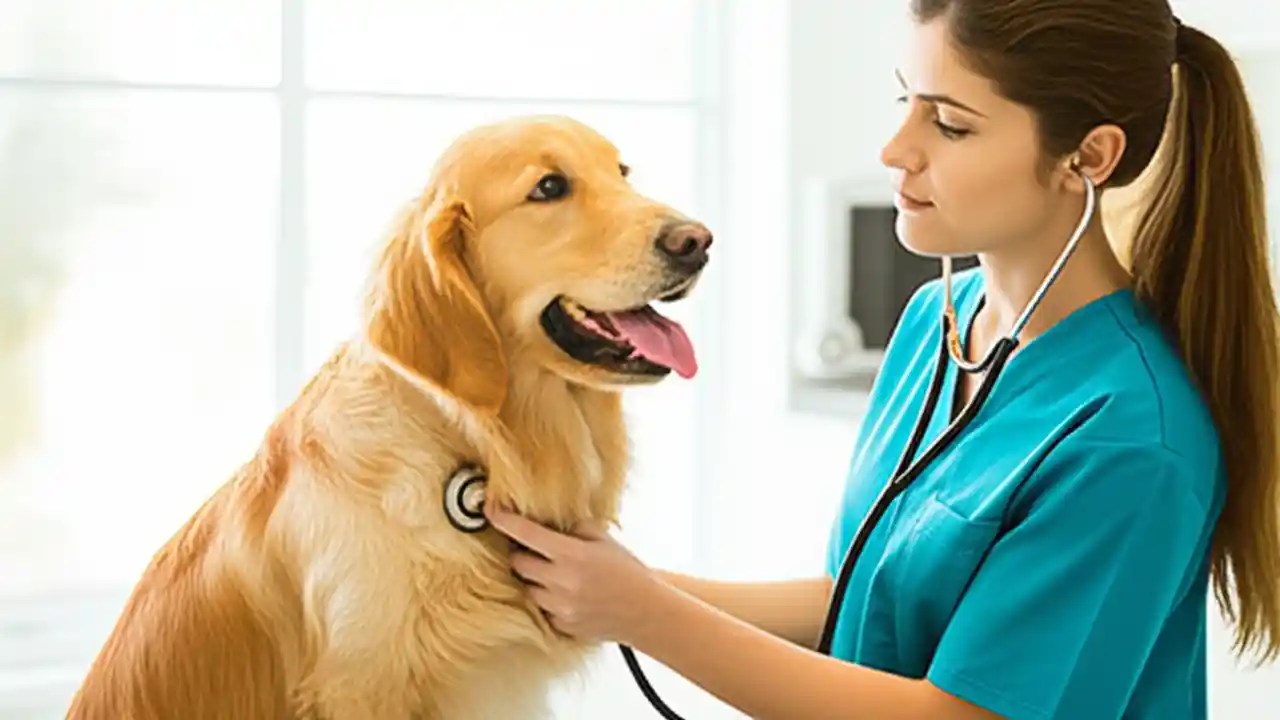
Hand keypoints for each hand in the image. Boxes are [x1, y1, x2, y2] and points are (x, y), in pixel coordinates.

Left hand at [485, 507, 664, 644]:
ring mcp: (559, 606)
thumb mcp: (604, 538)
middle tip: (536, 549)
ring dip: (534, 578)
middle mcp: (561, 581)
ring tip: (556, 574)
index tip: (491, 510)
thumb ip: (573, 527)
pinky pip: (540, 607)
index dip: (505, 520)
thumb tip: (547, 520)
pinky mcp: (560, 624)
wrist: (644, 611)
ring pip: (527, 586)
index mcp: (572, 554)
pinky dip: (546, 598)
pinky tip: (566, 593)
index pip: (526, 533)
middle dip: (522, 553)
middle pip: (518, 562)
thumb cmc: (626, 571)